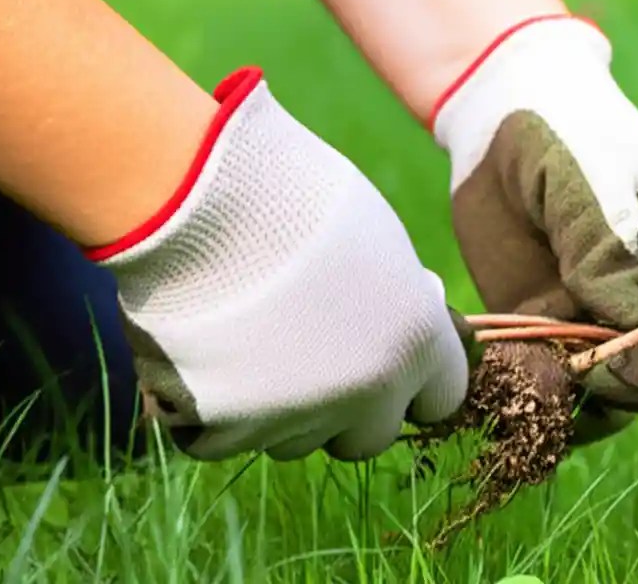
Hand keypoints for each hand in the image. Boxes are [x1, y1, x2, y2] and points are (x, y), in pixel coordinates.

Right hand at [88, 67, 467, 461]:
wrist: (197, 196)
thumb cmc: (291, 198)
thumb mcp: (377, 240)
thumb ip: (401, 296)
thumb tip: (419, 304)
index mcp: (416, 342)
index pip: (441, 399)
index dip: (409, 383)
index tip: (381, 362)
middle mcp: (369, 391)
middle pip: (368, 437)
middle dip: (343, 410)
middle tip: (304, 356)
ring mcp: (298, 418)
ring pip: (295, 439)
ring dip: (276, 408)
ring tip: (243, 337)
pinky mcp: (228, 431)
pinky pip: (223, 440)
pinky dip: (210, 410)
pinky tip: (200, 352)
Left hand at [430, 15, 637, 442]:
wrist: (503, 111)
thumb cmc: (561, 126)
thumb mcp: (585, 170)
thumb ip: (604, 245)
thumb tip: (631, 325)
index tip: (610, 363)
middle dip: (621, 389)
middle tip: (565, 377)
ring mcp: (598, 313)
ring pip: (609, 388)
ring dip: (579, 402)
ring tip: (532, 387)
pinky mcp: (548, 324)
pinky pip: (556, 376)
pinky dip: (537, 391)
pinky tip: (507, 382)